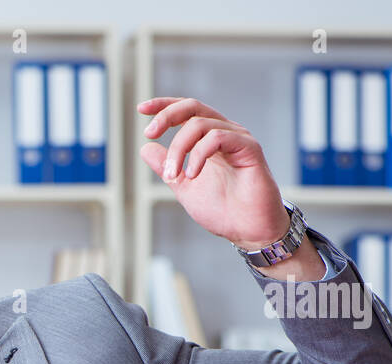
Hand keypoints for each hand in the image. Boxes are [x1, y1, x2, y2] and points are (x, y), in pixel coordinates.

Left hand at [137, 97, 290, 249]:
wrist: (247, 229)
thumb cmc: (222, 209)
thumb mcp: (183, 186)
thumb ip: (166, 166)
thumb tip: (145, 148)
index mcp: (208, 139)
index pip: (186, 112)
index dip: (163, 106)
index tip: (141, 109)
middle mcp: (224, 133)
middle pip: (193, 107)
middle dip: (166, 116)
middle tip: (149, 133)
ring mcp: (237, 138)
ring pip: (200, 125)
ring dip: (179, 149)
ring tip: (173, 176)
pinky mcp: (249, 148)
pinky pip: (218, 137)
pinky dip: (199, 154)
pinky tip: (192, 175)